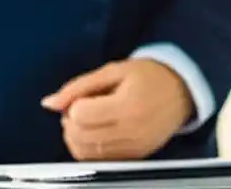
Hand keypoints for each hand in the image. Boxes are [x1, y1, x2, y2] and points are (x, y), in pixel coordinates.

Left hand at [41, 59, 193, 160]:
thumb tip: (48, 103)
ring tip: (86, 120)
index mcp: (127, 105)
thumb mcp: (114, 70)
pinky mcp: (134, 158)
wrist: (182, 90)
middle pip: (80, 136)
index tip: (83, 97)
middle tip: (78, 108)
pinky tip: (94, 132)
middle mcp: (131, 131)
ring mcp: (134, 148)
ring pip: (86, 152)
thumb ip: (79, 86)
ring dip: (75, 136)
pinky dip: (88, 148)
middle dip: (69, 122)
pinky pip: (99, 160)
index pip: (81, 115)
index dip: (74, 105)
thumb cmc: (148, 75)